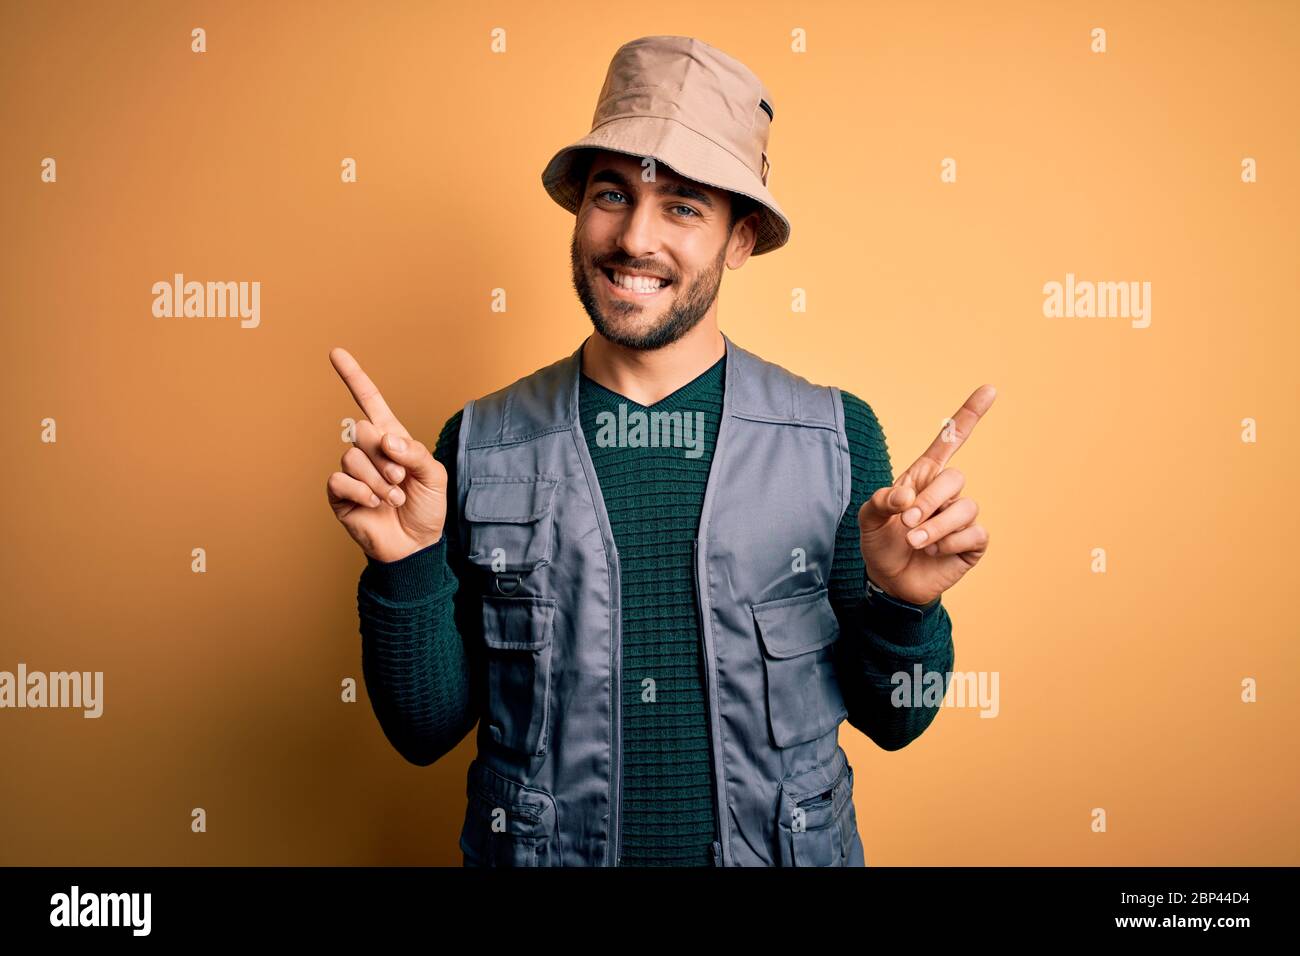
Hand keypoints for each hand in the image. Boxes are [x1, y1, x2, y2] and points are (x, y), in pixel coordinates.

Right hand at [326, 347, 447, 562]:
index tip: (336, 353)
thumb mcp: (434, 476)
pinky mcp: (339, 494)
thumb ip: (414, 453)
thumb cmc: (427, 508)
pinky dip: (362, 491)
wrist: (416, 545)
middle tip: (400, 480)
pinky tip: (374, 504)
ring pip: (352, 456)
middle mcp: (368, 451)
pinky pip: (340, 479)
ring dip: (378, 480)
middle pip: (362, 431)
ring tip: (392, 497)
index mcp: (391, 439)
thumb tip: (387, 439)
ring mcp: (352, 472)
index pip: (369, 401)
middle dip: (386, 458)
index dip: (353, 377)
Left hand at [857, 385, 995, 605]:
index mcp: (923, 478)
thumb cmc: (880, 544)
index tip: (990, 389)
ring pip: (965, 507)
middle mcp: (946, 494)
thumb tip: (907, 497)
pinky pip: (974, 532)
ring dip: (936, 527)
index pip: (950, 442)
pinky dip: (950, 543)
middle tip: (906, 523)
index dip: (968, 416)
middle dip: (929, 500)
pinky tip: (934, 552)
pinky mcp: (972, 542)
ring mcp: (961, 517)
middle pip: (955, 478)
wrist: (889, 583)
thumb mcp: (869, 519)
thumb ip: (882, 500)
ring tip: (914, 541)